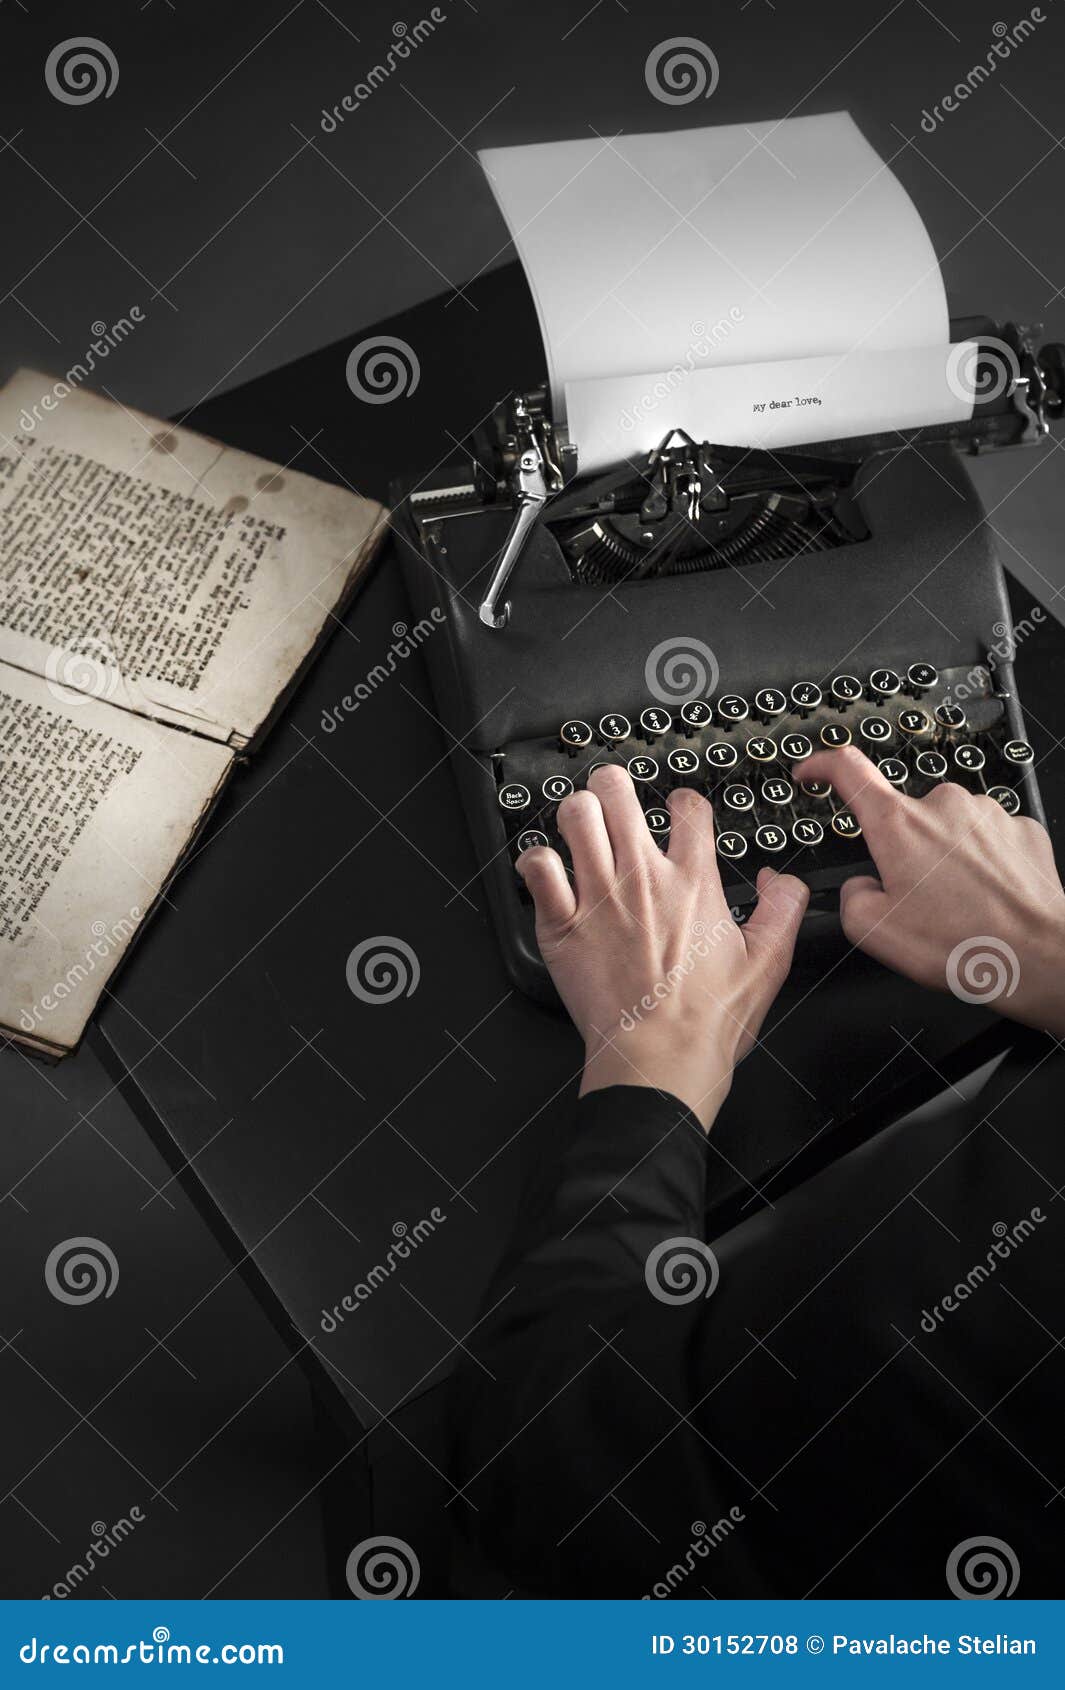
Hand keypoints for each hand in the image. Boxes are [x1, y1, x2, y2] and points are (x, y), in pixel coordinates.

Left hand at [516, 764, 808, 1128]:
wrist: (659, 1061)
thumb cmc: (707, 1022)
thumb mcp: (769, 963)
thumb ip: (783, 909)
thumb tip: (780, 878)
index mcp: (694, 882)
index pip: (688, 807)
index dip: (682, 802)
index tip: (676, 813)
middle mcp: (643, 878)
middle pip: (618, 792)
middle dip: (613, 786)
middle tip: (613, 798)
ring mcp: (598, 897)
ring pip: (575, 815)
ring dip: (576, 813)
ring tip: (580, 827)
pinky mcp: (562, 924)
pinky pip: (537, 866)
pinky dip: (536, 860)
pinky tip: (547, 870)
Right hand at [796, 744, 1064, 1036]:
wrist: (1038, 956)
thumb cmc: (963, 944)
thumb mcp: (874, 933)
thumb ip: (850, 898)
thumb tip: (862, 885)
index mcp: (898, 825)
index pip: (848, 769)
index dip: (822, 765)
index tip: (813, 770)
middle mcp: (943, 806)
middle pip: (905, 819)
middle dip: (905, 853)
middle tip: (918, 899)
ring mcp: (986, 813)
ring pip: (948, 830)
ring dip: (945, 859)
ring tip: (959, 906)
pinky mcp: (1020, 828)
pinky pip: (986, 839)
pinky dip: (980, 864)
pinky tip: (987, 898)